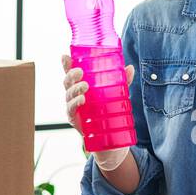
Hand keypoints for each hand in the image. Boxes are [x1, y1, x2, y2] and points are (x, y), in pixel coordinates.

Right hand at [62, 53, 135, 170]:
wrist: (107, 138)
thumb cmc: (107, 111)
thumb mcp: (115, 95)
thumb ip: (122, 82)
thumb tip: (130, 68)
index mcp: (80, 86)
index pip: (71, 73)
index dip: (66, 64)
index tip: (65, 56)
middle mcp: (74, 95)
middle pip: (67, 82)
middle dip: (70, 74)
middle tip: (80, 72)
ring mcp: (72, 107)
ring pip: (68, 95)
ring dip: (74, 89)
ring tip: (84, 86)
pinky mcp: (74, 119)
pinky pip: (71, 109)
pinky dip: (75, 103)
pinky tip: (81, 99)